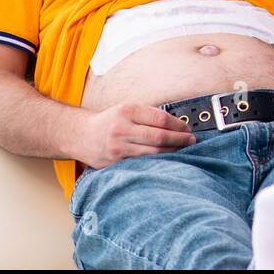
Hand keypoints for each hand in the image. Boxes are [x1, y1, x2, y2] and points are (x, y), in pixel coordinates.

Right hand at [73, 104, 196, 169]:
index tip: (187, 128)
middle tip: (192, 140)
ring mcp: (118, 148)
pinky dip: (157, 162)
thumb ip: (148, 115)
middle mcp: (122, 129)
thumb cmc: (110, 121)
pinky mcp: (115, 163)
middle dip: (179, 139)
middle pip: (159, 137)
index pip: (160, 119)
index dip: (178, 124)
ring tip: (184, 150)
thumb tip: (177, 124)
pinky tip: (167, 161)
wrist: (81, 135)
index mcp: (127, 112)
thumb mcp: (127, 109)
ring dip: (172, 152)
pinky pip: (141, 163)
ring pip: (152, 153)